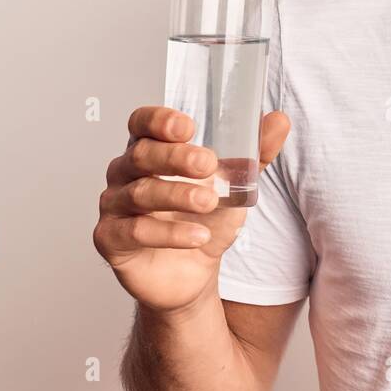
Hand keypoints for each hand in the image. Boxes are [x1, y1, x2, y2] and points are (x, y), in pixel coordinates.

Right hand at [93, 106, 290, 313]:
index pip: (142, 123)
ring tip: (209, 202)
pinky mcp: (111, 239)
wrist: (194, 270)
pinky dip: (169, 233)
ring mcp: (115, 206)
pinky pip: (135, 232)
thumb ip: (254, 153)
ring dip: (178, 195)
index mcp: (152, 150)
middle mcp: (126, 173)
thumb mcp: (235, 183)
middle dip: (175, 156)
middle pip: (141, 154)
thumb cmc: (206, 216)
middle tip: (208, 163)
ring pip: (140, 192)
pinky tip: (198, 235)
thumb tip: (279, 120)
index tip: (188, 126)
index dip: (158, 120)